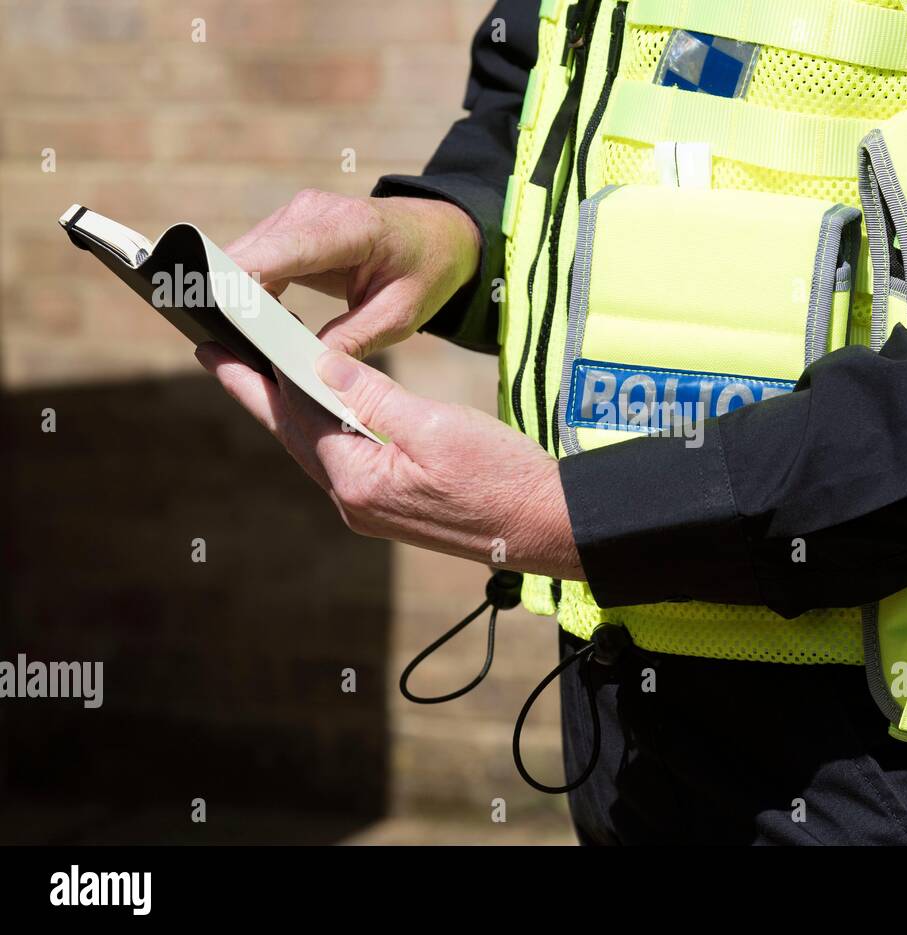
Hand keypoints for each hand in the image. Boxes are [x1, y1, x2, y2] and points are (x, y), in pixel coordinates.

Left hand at [194, 343, 583, 579]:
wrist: (547, 526)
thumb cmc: (502, 477)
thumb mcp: (436, 426)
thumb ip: (372, 396)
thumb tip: (319, 363)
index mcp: (359, 481)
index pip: (294, 416)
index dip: (256, 376)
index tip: (219, 344)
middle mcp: (355, 502)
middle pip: (293, 436)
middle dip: (255, 393)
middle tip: (217, 356)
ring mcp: (371, 510)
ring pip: (317, 449)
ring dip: (287, 410)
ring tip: (259, 375)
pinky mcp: (391, 508)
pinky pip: (343, 460)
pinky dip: (325, 428)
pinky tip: (323, 410)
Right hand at [225, 189, 479, 358]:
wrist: (436, 235)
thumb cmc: (423, 272)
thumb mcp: (399, 316)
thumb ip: (352, 340)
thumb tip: (306, 371)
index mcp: (351, 228)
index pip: (285, 251)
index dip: (244, 276)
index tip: (210, 302)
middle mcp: (312, 212)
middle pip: (251, 256)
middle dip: (232, 300)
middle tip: (228, 348)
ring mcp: (295, 216)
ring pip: (244, 260)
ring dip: (240, 300)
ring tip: (251, 343)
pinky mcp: (286, 228)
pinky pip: (254, 263)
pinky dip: (252, 295)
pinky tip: (267, 325)